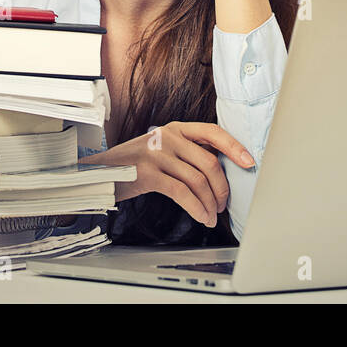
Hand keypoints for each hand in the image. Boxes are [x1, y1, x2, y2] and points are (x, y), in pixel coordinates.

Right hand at [80, 121, 255, 226]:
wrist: (97, 174)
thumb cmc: (133, 166)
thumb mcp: (161, 150)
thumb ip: (185, 153)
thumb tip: (219, 172)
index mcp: (175, 128)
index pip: (212, 132)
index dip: (234, 147)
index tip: (250, 162)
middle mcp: (167, 136)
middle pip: (208, 162)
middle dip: (222, 188)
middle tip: (223, 205)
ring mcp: (156, 153)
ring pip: (197, 180)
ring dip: (210, 203)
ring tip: (212, 216)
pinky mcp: (147, 173)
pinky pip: (182, 193)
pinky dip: (197, 208)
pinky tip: (202, 218)